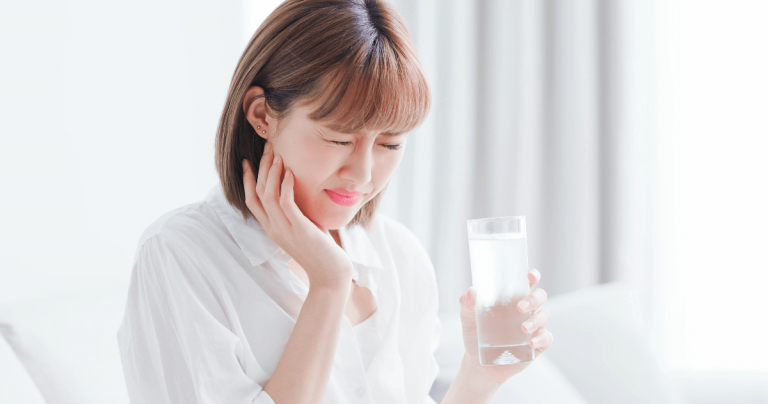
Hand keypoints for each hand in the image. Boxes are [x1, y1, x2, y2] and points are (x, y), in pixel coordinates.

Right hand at [241, 142, 352, 288]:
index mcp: (272, 229)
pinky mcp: (300, 230)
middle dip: (260, 168)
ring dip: (271, 172)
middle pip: (257, 193)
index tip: (248, 161)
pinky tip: (290, 172)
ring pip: (268, 195)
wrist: (331, 275)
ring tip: (278, 154)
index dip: (247, 180)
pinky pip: (286, 203)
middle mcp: (274, 229)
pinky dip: (286, 185)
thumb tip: (303, 192)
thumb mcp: (304, 227)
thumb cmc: (322, 251)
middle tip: (267, 148)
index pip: (251, 201)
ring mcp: (285, 230)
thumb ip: (298, 212)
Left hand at [458, 269, 552, 386]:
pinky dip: (541, 339)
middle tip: (519, 307)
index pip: (527, 282)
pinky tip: (531, 343)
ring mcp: (533, 326)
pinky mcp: (536, 344)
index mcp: (511, 297)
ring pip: (544, 316)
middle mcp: (526, 309)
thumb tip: (471, 291)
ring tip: (523, 328)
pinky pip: (546, 338)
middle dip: (533, 299)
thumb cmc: (475, 333)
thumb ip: (467, 303)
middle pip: (539, 296)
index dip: (532, 276)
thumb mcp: (468, 317)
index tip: (530, 276)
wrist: (478, 362)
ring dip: (536, 320)